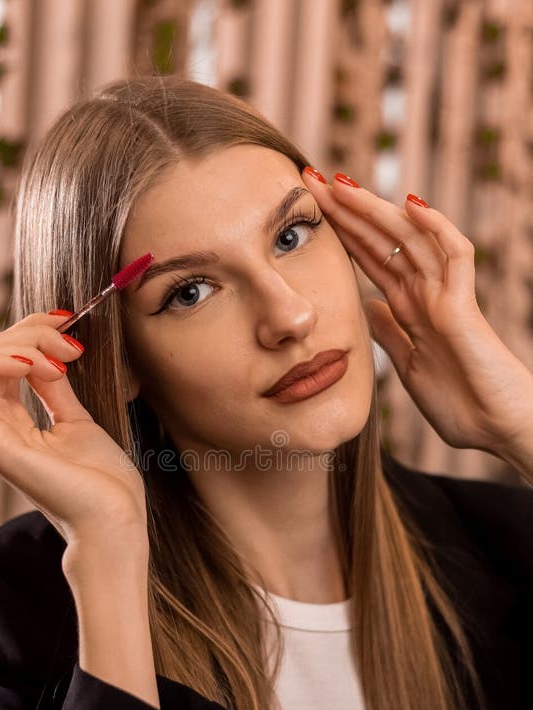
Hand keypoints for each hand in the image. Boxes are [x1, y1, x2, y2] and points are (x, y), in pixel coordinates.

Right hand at [0, 312, 147, 548]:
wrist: (114, 519)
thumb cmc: (102, 481)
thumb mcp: (76, 421)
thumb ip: (53, 389)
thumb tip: (44, 356)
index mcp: (9, 425)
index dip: (29, 332)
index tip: (69, 331)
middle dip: (28, 333)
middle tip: (71, 348)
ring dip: (20, 344)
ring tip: (61, 360)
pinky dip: (4, 362)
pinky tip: (40, 367)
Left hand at [301, 167, 532, 456]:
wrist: (496, 431)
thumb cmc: (459, 404)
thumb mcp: (408, 365)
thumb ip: (390, 334)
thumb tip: (367, 306)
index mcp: (410, 309)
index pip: (371, 259)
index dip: (343, 233)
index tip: (310, 211)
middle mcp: (427, 295)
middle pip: (384, 241)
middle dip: (348, 211)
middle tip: (312, 180)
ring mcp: (447, 297)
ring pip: (412, 239)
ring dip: (377, 210)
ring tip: (342, 184)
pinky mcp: (466, 307)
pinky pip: (456, 256)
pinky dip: (437, 227)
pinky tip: (411, 203)